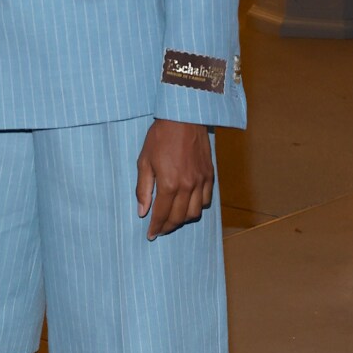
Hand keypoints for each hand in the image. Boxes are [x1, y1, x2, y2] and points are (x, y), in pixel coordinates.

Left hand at [135, 120, 214, 240]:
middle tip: (160, 229)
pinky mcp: (209, 175)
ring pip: (195, 213)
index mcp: (169, 184)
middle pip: (179, 218)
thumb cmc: (160, 137)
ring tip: (173, 219)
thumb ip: (143, 189)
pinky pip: (206, 200)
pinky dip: (197, 207)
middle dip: (168, 227)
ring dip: (183, 220)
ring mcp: (201, 181)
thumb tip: (142, 210)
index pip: (162, 214)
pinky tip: (188, 206)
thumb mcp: (144, 161)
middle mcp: (187, 186)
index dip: (155, 227)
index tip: (150, 235)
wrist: (183, 118)